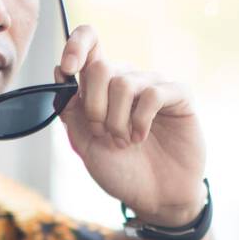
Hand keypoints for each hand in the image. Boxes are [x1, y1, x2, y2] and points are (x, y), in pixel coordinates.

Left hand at [54, 25, 206, 224]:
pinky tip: (141, 137)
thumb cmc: (121, 170)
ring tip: (124, 142)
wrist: (155, 197)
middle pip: (101, 68)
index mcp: (102, 86)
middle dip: (95, 108)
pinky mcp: (179, 95)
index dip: (76, 46)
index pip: (90, 42)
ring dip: (117, 121)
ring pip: (124, 83)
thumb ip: (70, 110)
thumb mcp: (84, 144)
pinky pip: (153, 93)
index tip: (68, 70)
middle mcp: (128, 79)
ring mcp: (154, 85)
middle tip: (104, 135)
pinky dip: (140, 121)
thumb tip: (59, 72)